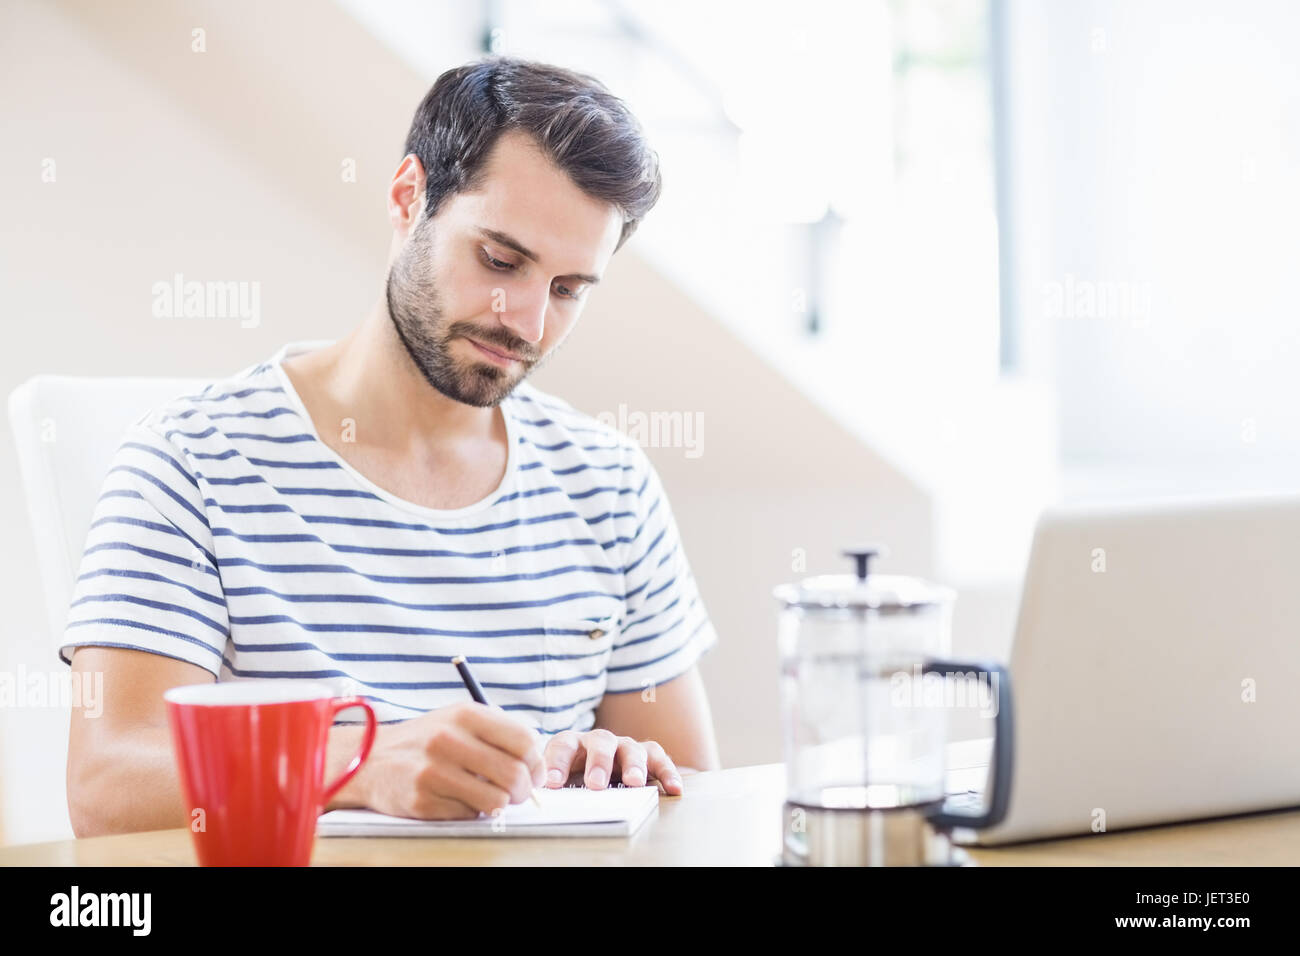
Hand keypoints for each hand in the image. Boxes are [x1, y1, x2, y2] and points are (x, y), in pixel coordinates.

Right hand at [348, 701, 546, 818]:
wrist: (370, 759)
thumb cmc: (426, 740)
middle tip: (521, 793)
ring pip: (496, 799)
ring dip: (502, 804)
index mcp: (465, 714)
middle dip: (525, 790)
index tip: (535, 772)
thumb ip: (496, 730)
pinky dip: (472, 811)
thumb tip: (537, 757)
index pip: (523, 740)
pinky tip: (461, 800)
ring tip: (494, 798)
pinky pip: (468, 814)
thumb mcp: (457, 719)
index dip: (537, 761)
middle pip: (514, 773)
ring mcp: (434, 771)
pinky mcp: (422, 800)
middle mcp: (449, 739)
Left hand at [541, 729, 682, 794]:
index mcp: (574, 744)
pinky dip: (668, 772)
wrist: (604, 769)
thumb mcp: (565, 780)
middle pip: (601, 742)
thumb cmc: (579, 777)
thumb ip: (559, 785)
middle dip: (599, 762)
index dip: (557, 763)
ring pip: (631, 748)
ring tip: (634, 783)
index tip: (553, 784)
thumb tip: (544, 796)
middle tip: (596, 784)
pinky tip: (674, 788)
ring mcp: (625, 746)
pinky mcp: (648, 754)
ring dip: (633, 765)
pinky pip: (660, 759)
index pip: (563, 745)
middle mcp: (601, 740)